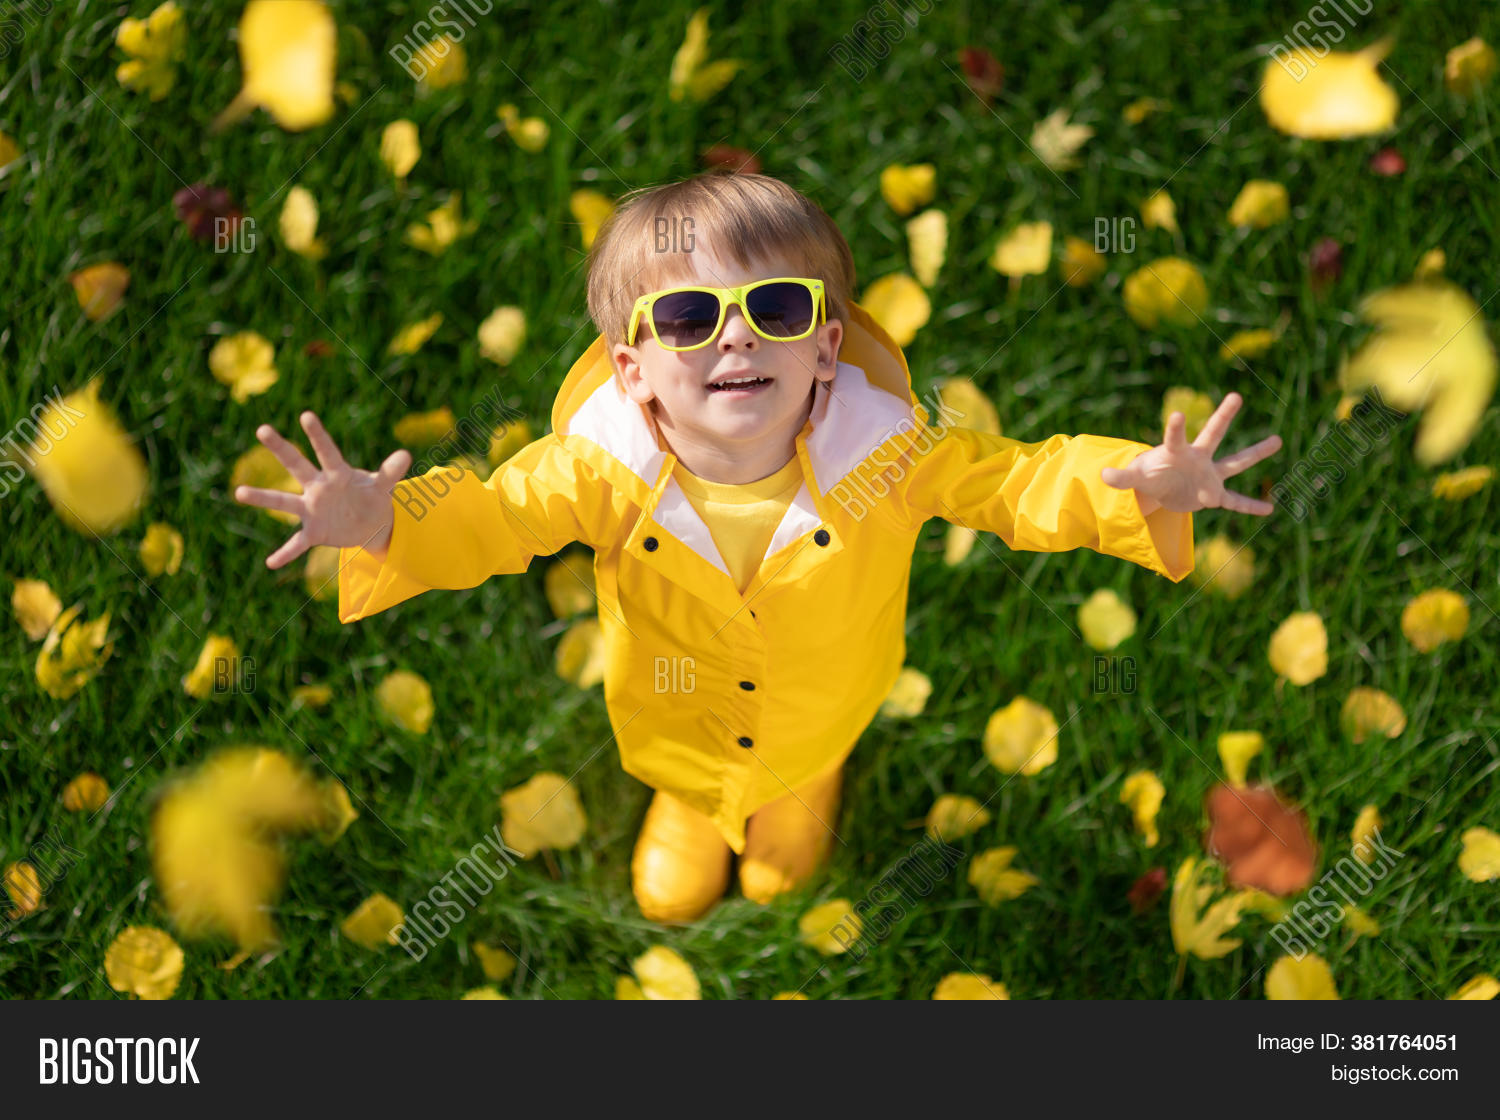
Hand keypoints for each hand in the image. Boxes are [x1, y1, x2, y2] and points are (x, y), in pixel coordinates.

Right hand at [233, 410, 411, 568]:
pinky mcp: (314, 532)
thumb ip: (390, 472)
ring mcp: (312, 509)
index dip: (318, 435)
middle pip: (297, 465)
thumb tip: (406, 455)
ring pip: (284, 502)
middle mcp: (319, 487)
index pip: (327, 452)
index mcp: (337, 473)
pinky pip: (297, 544)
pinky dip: (285, 554)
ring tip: (238, 492)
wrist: (369, 523)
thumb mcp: (383, 486)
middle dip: (281, 448)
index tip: (306, 415)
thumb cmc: (371, 496)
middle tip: (263, 429)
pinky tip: (271, 563)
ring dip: (262, 498)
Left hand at [1100, 392, 1282, 515]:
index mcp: (1175, 452)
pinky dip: (1249, 506)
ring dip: (1255, 452)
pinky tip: (1269, 509)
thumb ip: (1121, 478)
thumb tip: (1102, 477)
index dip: (1175, 428)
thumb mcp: (1134, 478)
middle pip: (1212, 434)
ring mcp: (1208, 474)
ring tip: (1277, 439)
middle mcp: (1197, 458)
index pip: (1175, 437)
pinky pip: (1234, 501)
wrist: (1160, 487)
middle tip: (1236, 395)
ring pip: (1235, 462)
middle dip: (1223, 417)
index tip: (1178, 415)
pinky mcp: (1212, 495)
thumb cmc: (1147, 475)